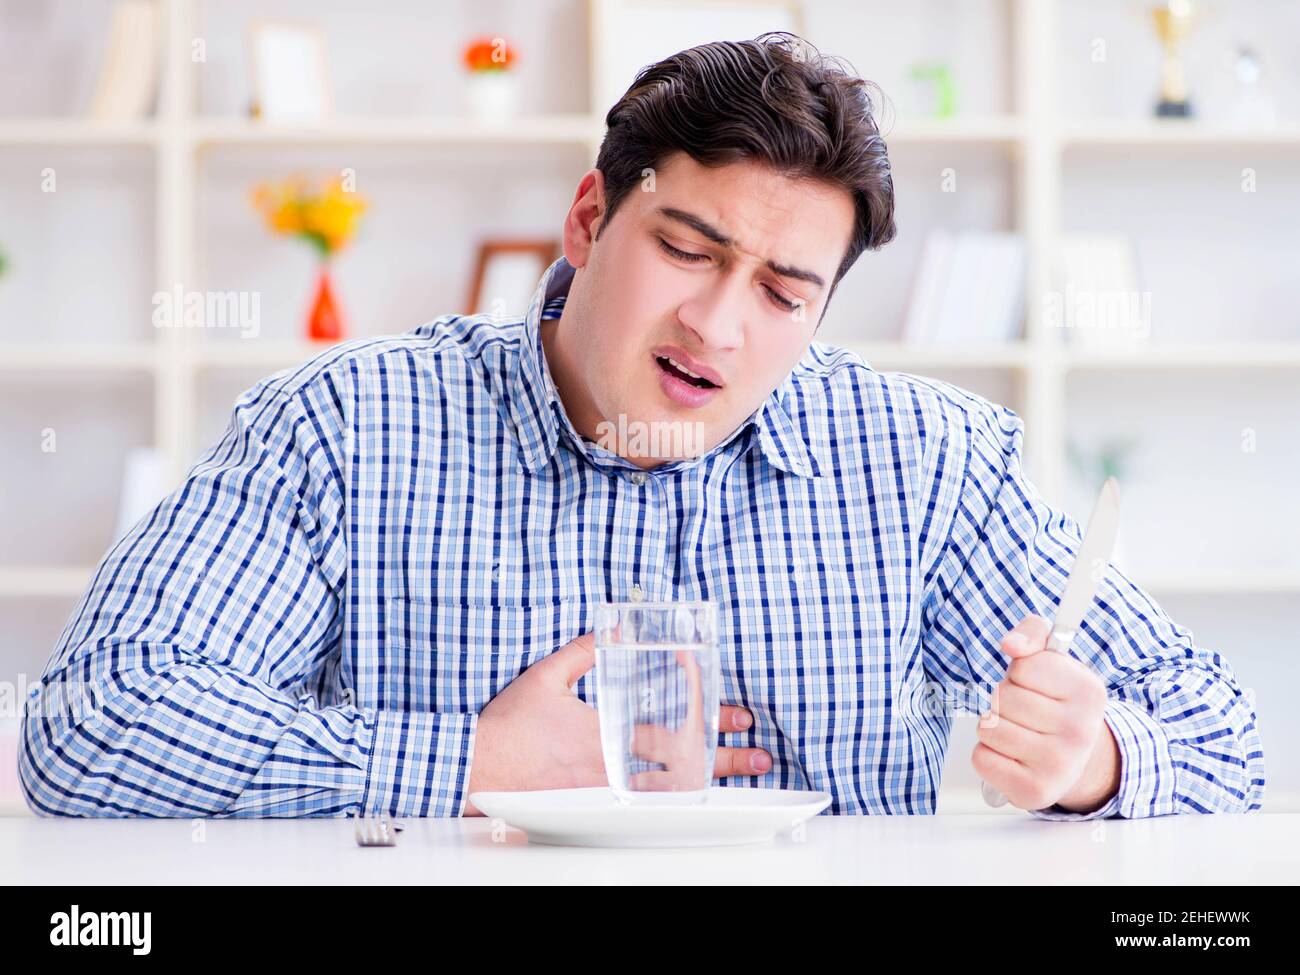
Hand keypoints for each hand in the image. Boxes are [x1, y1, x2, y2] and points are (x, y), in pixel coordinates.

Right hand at [462, 631, 771, 814]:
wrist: (477, 765)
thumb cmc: (509, 723)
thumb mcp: (546, 676)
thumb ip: (583, 652)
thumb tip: (610, 628)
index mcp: (602, 729)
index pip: (667, 727)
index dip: (705, 720)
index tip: (738, 716)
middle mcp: (607, 764)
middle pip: (676, 764)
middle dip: (721, 757)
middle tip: (758, 755)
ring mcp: (600, 792)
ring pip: (665, 792)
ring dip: (706, 784)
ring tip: (742, 781)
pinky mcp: (589, 808)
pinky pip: (637, 810)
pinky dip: (671, 808)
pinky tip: (695, 806)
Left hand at [972, 615, 1120, 812]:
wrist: (1077, 761)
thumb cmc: (1057, 704)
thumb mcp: (1054, 659)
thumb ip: (1033, 632)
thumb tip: (1012, 644)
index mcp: (1089, 692)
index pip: (1023, 667)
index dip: (1020, 672)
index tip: (1036, 684)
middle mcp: (1079, 731)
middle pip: (1002, 697)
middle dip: (1005, 700)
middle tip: (1027, 712)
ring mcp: (1059, 765)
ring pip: (988, 727)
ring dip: (994, 726)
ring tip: (1019, 732)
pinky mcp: (1034, 791)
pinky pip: (982, 758)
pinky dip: (988, 754)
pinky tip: (1012, 755)